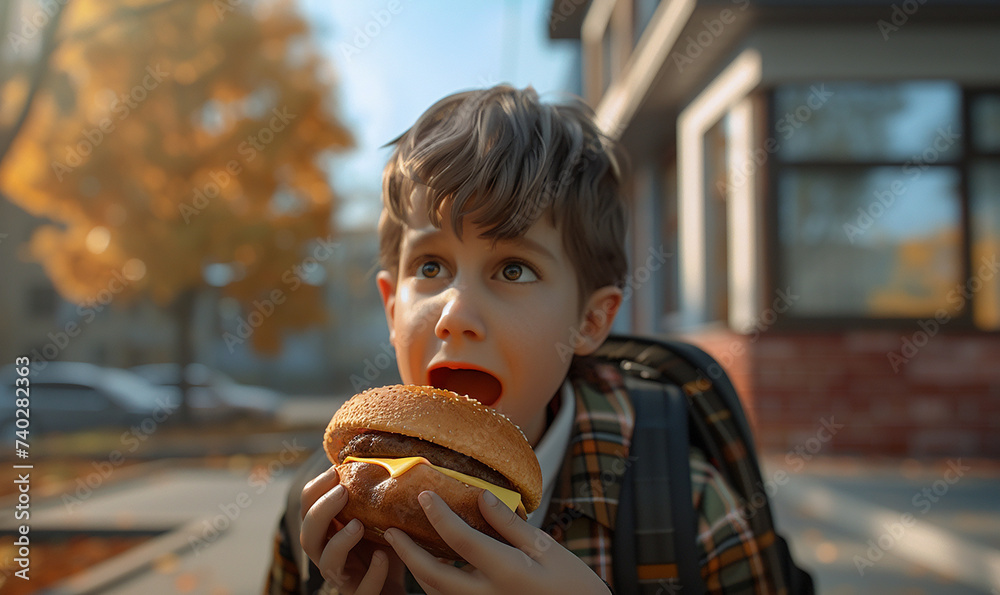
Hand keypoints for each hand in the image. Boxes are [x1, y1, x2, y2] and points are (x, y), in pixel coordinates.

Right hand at [299, 466, 405, 593]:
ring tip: (358, 524)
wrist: (397, 585)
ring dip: (339, 542)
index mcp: (328, 531)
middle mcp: (327, 554)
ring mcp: (342, 577)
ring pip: (326, 564)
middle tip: (343, 491)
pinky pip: (360, 589)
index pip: (307, 508)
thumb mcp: (380, 518)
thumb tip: (392, 456)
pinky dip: (371, 573)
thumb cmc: (386, 546)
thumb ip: (377, 495)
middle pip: (308, 535)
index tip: (335, 470)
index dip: (315, 489)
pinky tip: (382, 557)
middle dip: (321, 511)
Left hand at [383, 490, 611, 594]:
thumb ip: (508, 525)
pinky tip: (430, 566)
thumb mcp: (545, 547)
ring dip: (416, 571)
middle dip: (408, 554)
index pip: (461, 541)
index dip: (439, 516)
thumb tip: (480, 497)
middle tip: (390, 531)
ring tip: (403, 546)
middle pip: (435, 577)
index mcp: (507, 572)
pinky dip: (434, 584)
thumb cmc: (571, 582)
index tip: (423, 494)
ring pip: (437, 594)